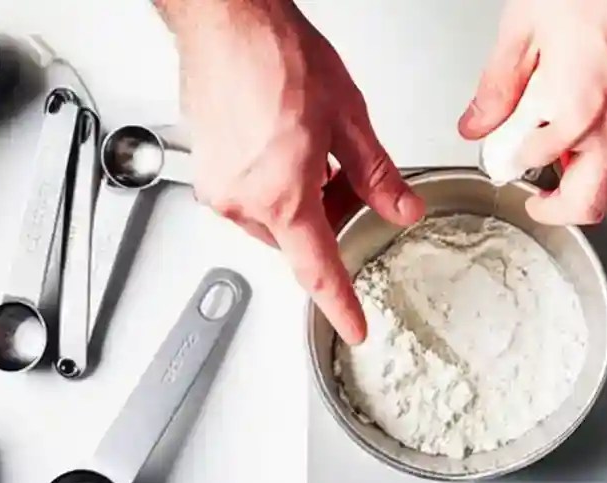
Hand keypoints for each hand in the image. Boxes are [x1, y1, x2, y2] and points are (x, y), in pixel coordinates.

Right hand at [159, 0, 423, 343]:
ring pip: (274, 219)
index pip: (318, 270)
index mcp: (282, 196)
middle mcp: (244, 201)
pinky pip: (250, 197)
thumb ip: (378, 175)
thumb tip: (401, 209)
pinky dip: (276, 185)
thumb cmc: (277, 57)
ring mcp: (219, 187)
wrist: (227, 22)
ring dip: (302, 200)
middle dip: (330, 218)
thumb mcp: (348, 120)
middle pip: (298, 239)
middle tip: (350, 180)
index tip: (355, 327)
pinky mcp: (205, 172)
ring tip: (316, 149)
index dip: (341, 305)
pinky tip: (287, 144)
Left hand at [459, 0, 606, 223]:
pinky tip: (592, 143)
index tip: (498, 155)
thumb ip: (498, 85)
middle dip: (556, 210)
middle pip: (589, 205)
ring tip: (564, 175)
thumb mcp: (527, 26)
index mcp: (579, 109)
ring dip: (589, 192)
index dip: (506, 162)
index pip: (531, 163)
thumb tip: (478, 121)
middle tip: (536, 198)